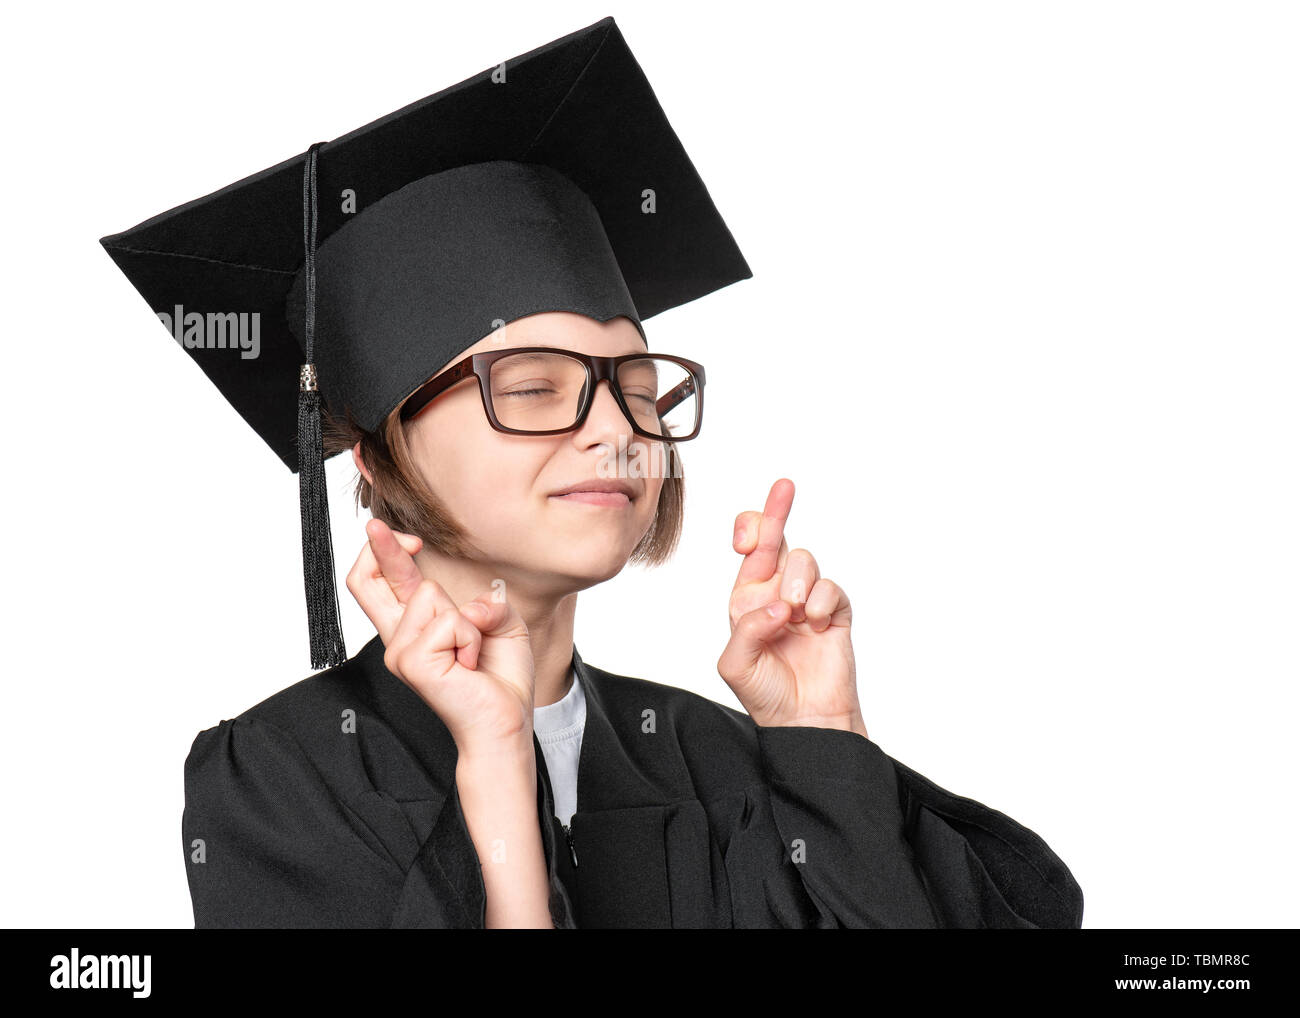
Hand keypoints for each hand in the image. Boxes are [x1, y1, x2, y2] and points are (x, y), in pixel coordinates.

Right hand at [346, 518, 535, 753]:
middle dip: (378, 547)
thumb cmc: (500, 676)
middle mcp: (400, 639)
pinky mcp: (412, 663)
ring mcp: (401, 652)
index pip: (380, 583)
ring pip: (430, 593)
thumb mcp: (501, 623)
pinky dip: (471, 635)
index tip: (393, 531)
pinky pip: (449, 621)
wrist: (506, 721)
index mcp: (414, 627)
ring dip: (467, 618)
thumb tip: (471, 607)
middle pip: (363, 581)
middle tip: (377, 526)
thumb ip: (486, 603)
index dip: (382, 551)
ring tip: (471, 652)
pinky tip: (470, 663)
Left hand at [717, 478, 866, 736]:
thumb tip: (776, 604)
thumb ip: (747, 630)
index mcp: (748, 599)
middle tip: (783, 485)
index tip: (745, 534)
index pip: (748, 552)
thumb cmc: (766, 695)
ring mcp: (807, 600)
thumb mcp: (736, 664)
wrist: (804, 720)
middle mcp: (776, 593)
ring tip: (794, 613)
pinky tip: (814, 624)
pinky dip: (821, 601)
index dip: (748, 531)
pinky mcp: (835, 611)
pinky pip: (830, 587)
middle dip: (777, 509)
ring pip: (804, 560)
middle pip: (777, 539)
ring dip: (797, 581)